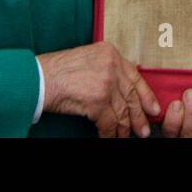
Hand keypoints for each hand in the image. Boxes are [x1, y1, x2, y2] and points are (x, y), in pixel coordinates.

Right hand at [37, 42, 159, 137]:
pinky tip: (108, 138)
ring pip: (121, 112)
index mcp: (111, 53)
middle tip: (144, 130)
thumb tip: (122, 87)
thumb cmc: (58, 70)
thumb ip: (107, 68)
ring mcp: (105, 83)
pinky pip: (108, 123)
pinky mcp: (96, 101)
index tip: (154, 108)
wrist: (38, 79)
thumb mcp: (88, 59)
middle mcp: (111, 66)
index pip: (135, 76)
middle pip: (131, 95)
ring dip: (124, 128)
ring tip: (126, 137)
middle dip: (139, 116)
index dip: (147, 95)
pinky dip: (109, 134)